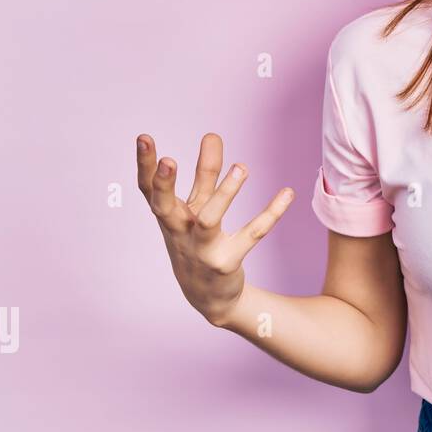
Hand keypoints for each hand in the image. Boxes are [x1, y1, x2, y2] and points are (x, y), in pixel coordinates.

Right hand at [136, 132, 293, 326]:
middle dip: (164, 185)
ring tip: (242, 167)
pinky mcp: (227, 261)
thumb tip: (212, 134)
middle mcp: (179, 233)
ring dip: (224, 194)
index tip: (144, 138)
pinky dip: (270, 214)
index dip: (144, 165)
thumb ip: (204, 173)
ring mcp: (201, 249)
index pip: (148, 190)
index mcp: (169, 217)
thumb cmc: (198, 240)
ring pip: (209, 220)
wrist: (209, 296)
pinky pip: (251, 235)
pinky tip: (287, 193)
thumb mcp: (198, 208)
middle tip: (169, 160)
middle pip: (164, 207)